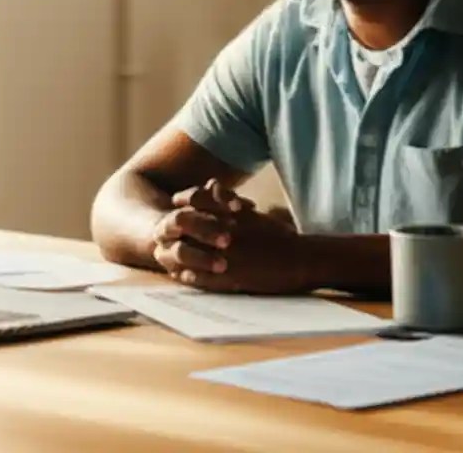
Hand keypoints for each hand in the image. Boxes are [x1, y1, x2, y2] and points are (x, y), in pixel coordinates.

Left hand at [152, 180, 312, 293]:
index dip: (182, 202)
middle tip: (160, 233)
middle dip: (170, 231)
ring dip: (173, 257)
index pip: (196, 200)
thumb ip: (226, 199)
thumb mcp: (251, 213)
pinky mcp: (232, 278)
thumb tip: (209, 183)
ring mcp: (227, 257)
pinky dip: (188, 277)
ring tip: (163, 257)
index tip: (174, 205)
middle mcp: (226, 232)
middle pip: (186, 228)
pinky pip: (201, 278)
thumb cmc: (277, 235)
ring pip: (189, 255)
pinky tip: (180, 276)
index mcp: (232, 215)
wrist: (302, 260)